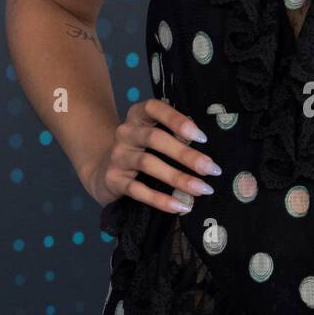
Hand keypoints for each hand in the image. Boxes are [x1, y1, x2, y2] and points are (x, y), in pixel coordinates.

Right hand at [84, 98, 221, 212]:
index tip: (201, 137)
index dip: (177, 120)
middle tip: (211, 168)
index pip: (154, 108)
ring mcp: (118, 156)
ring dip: (178, 177)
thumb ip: (173, 136)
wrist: (102, 170)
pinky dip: (160, 200)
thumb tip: (203, 151)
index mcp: (137, 116)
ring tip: (201, 189)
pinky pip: (138, 190)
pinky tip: (180, 206)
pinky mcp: (114, 179)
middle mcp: (125, 132)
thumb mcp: (151, 136)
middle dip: (185, 154)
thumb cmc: (139, 150)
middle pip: (155, 138)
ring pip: (148, 164)